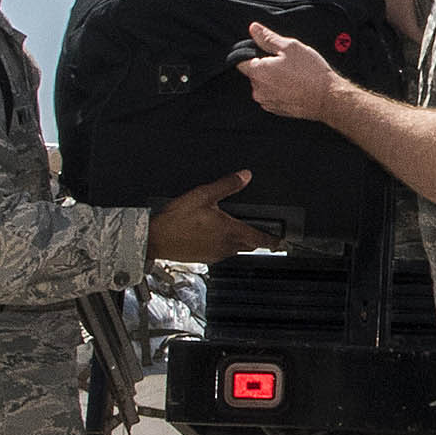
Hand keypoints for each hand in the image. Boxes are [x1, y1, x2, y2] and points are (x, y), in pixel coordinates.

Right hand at [147, 169, 268, 264]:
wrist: (155, 239)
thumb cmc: (176, 220)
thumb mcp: (203, 195)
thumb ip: (226, 185)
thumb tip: (244, 176)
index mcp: (230, 232)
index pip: (260, 239)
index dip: (272, 240)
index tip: (279, 240)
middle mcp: (226, 246)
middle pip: (249, 245)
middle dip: (256, 239)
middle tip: (259, 232)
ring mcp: (215, 254)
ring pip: (235, 250)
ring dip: (239, 242)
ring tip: (235, 230)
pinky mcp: (204, 258)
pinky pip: (221, 253)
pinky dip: (224, 245)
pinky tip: (214, 236)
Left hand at [239, 23, 345, 119]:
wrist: (328, 98)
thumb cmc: (310, 72)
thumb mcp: (290, 47)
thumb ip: (268, 38)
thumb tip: (253, 28)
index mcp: (258, 73)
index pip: (240, 61)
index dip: (252, 53)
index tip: (267, 52)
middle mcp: (258, 90)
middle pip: (253, 73)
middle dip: (265, 66)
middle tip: (286, 62)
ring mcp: (267, 102)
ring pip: (263, 85)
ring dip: (273, 79)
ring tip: (293, 75)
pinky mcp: (277, 110)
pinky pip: (272, 96)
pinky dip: (280, 90)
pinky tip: (295, 86)